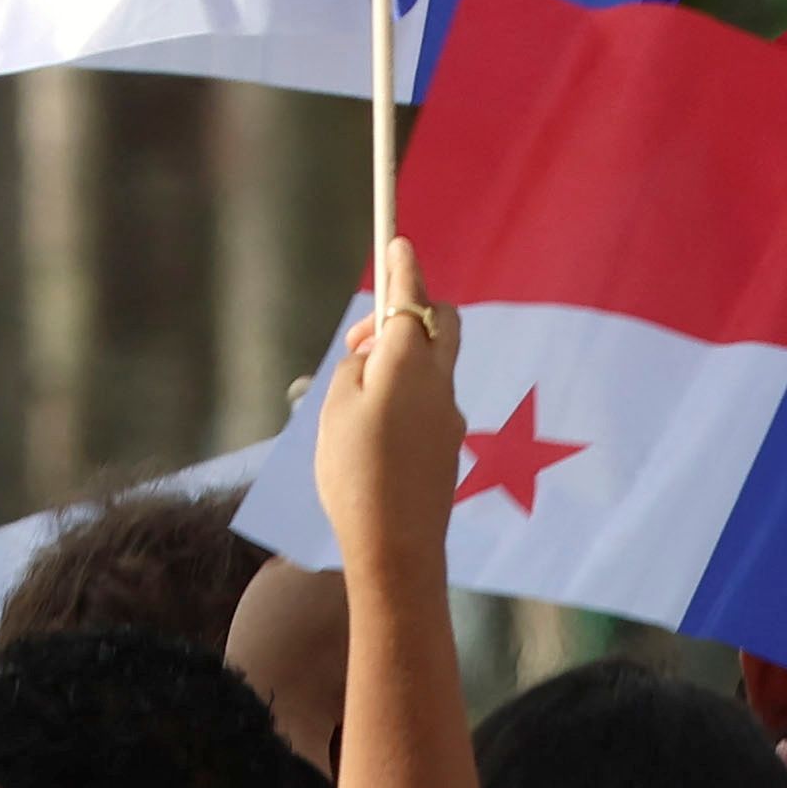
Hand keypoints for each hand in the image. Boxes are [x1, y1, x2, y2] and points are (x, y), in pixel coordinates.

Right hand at [313, 250, 466, 593]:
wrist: (396, 545)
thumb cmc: (355, 472)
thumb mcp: (335, 409)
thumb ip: (357, 370)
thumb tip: (377, 355)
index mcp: (411, 365)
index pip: (411, 301)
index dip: (404, 270)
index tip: (400, 242)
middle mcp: (441, 382)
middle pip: (441, 324)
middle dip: (410, 312)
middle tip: (364, 339)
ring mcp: (451, 413)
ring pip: (433, 363)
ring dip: (403, 359)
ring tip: (355, 395)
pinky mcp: (450, 442)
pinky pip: (430, 398)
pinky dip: (406, 393)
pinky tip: (374, 431)